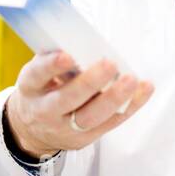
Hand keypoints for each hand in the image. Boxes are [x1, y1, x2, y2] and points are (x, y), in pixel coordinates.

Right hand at [6, 51, 153, 158]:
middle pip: (67, 100)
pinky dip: (130, 105)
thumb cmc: (42, 90)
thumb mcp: (37, 74)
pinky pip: (110, 123)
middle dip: (90, 83)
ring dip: (114, 98)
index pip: (37, 75)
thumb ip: (55, 58)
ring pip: (90, 117)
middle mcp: (44, 111)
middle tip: (110, 64)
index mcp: (30, 88)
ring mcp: (65, 128)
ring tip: (131, 79)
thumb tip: (83, 37)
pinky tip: (144, 89)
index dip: (51, 66)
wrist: (33, 130)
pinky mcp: (85, 138)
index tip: (67, 55)